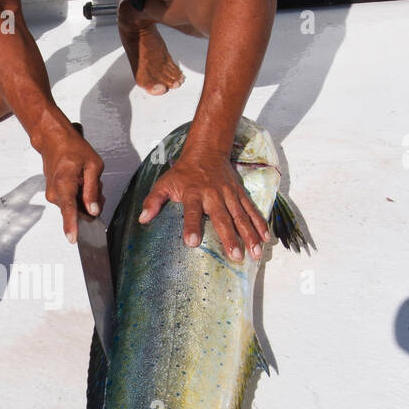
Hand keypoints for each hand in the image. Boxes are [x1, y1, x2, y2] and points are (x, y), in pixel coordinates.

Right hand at [35, 117, 103, 242]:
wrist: (53, 141)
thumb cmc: (72, 149)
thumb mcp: (92, 165)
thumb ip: (92, 190)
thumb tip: (93, 210)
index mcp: (65, 183)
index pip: (69, 208)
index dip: (72, 225)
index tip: (73, 239)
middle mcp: (55, 193)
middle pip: (79, 211)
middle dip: (92, 204)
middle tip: (96, 186)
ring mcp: (53, 196)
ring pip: (77, 209)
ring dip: (86, 199)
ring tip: (87, 181)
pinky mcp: (54, 197)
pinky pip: (72, 204)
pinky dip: (80, 197)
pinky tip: (81, 184)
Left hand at [138, 147, 268, 260]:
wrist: (207, 151)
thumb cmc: (183, 173)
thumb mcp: (164, 183)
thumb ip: (153, 201)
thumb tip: (142, 219)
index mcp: (194, 193)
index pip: (191, 211)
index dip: (191, 226)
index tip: (192, 243)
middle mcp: (213, 195)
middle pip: (222, 218)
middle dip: (230, 237)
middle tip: (236, 256)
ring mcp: (229, 195)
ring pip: (241, 216)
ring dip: (250, 235)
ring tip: (256, 253)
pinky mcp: (240, 194)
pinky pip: (252, 210)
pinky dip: (260, 223)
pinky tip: (266, 239)